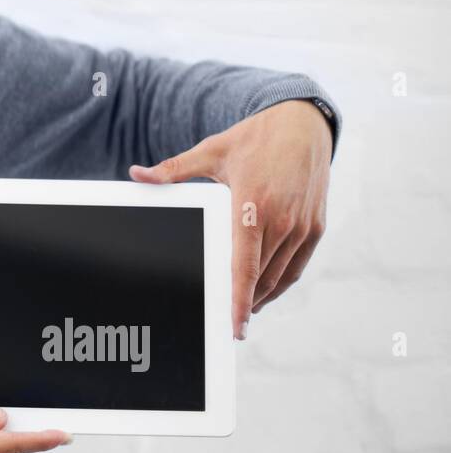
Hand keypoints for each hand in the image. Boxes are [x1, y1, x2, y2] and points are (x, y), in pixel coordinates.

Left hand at [129, 98, 331, 338]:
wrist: (302, 124)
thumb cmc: (253, 138)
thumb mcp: (210, 152)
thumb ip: (173, 170)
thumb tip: (136, 173)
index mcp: (252, 205)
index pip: (244, 266)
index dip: (238, 301)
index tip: (234, 328)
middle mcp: (281, 220)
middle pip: (261, 278)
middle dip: (244, 304)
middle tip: (226, 323)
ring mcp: (302, 225)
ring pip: (280, 276)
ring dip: (262, 298)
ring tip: (242, 311)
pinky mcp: (316, 226)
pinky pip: (298, 266)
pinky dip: (281, 283)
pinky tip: (266, 292)